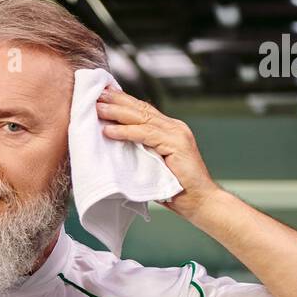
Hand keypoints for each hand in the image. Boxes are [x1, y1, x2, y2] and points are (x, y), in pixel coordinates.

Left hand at [96, 87, 221, 219]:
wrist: (201, 201)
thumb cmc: (174, 189)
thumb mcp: (151, 164)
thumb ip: (139, 150)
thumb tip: (112, 144)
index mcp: (169, 130)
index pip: (143, 110)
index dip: (122, 102)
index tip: (102, 95)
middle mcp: (174, 127)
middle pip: (141, 109)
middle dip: (117, 101)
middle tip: (95, 95)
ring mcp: (177, 134)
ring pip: (142, 118)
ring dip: (117, 112)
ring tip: (98, 109)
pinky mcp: (177, 144)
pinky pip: (146, 134)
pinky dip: (126, 132)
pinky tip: (109, 130)